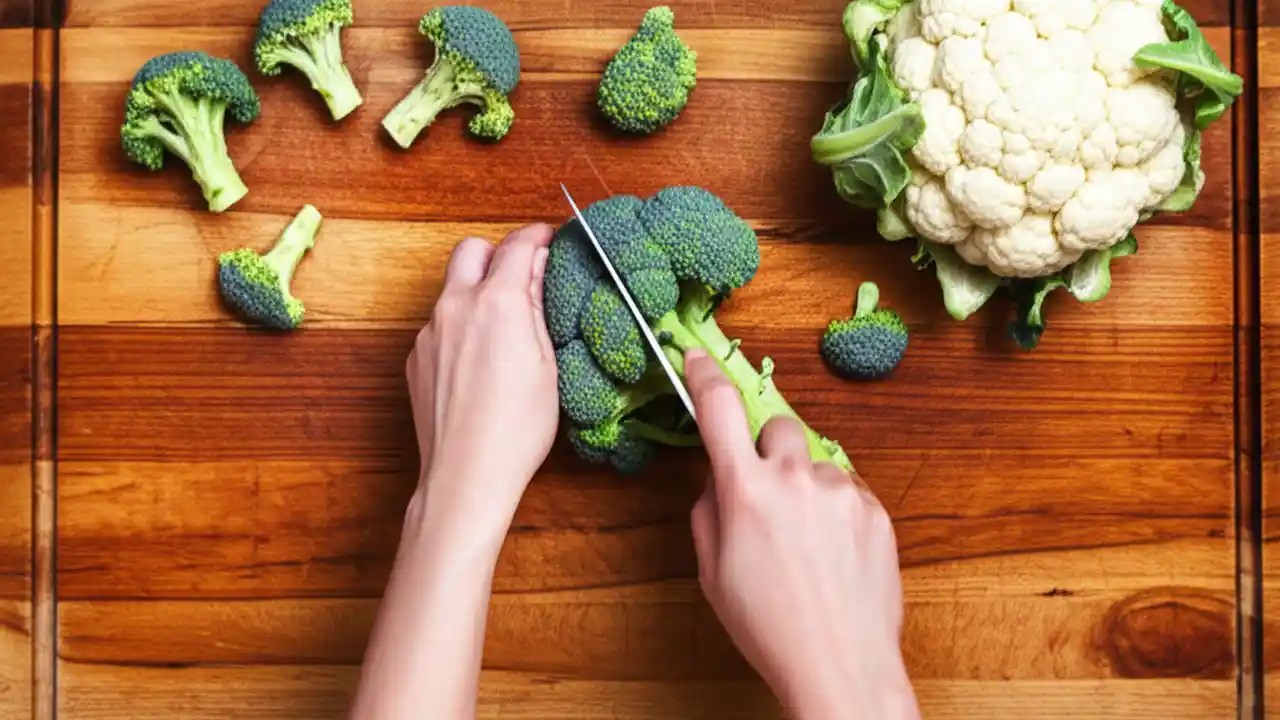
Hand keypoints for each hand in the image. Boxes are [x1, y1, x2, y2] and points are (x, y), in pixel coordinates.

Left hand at [406, 224, 559, 527]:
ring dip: (476, 292)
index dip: (537, 236)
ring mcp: (430, 332)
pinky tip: (479, 363)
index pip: (517, 245)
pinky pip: (439, 325)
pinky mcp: (416, 358)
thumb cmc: (517, 427)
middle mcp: (455, 307)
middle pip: (472, 250)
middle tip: (522, 277)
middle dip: (497, 254)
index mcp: (496, 302)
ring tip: (503, 329)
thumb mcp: (547, 363)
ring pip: (452, 289)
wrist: (467, 473)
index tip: (548, 239)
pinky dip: (460, 327)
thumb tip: (537, 269)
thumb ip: (537, 306)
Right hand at [684, 350, 919, 719]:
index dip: (704, 374)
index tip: (698, 357)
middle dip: (768, 451)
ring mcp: (841, 491)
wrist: (841, 664)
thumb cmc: (770, 627)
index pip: (720, 407)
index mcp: (746, 491)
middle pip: (778, 426)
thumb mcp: (712, 572)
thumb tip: (717, 480)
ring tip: (806, 545)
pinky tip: (831, 554)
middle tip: (766, 497)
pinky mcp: (875, 508)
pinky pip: (847, 489)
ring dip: (806, 488)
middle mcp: (796, 479)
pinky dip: (835, 510)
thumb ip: (708, 511)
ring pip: (816, 463)